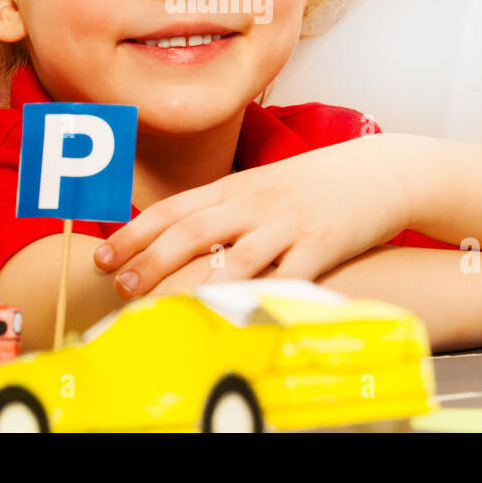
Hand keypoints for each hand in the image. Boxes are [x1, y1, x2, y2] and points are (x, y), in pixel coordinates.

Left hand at [93, 133, 413, 297]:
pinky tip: (239, 311)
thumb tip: (174, 237)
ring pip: (234, 254)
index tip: (103, 255)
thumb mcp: (262, 187)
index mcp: (235, 188)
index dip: (134, 233)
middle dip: (150, 258)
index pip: (173, 209)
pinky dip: (262, 293)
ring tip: (167, 305)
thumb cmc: (314, 184)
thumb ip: (222, 209)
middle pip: (193, 230)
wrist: (379, 171)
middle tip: (118, 283)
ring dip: (196, 281)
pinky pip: (288, 274)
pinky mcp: (322, 244)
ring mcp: (288, 223)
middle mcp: (255, 202)